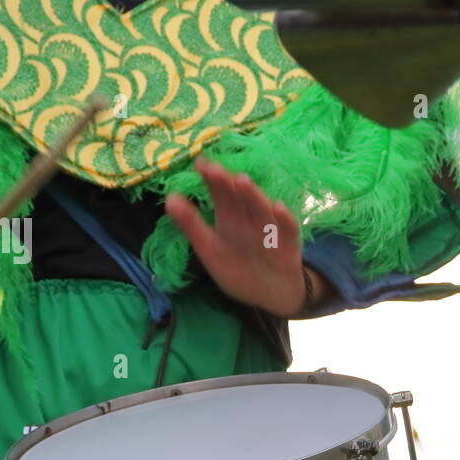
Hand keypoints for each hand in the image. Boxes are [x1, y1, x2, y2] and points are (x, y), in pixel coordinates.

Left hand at [167, 159, 324, 318]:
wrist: (271, 294)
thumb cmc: (239, 269)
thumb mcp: (210, 249)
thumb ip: (191, 225)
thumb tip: (169, 199)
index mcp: (229, 217)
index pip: (219, 194)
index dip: (210, 180)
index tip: (200, 164)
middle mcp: (249, 218)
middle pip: (238, 198)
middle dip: (227, 184)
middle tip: (215, 170)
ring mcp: (269, 229)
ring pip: (260, 209)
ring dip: (252, 195)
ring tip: (242, 181)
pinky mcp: (289, 243)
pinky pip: (288, 229)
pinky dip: (284, 219)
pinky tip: (278, 208)